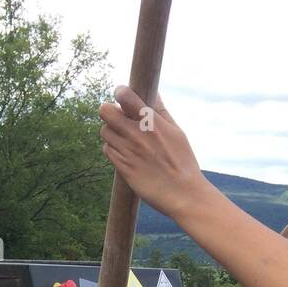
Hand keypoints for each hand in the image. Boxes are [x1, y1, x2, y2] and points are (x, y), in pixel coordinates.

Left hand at [99, 87, 207, 220]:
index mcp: (151, 121)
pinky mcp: (123, 168)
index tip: (123, 99)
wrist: (183, 194)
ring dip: (111, 132)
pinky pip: (107, 150)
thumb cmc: (183, 162)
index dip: (120, 93)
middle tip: (119, 119)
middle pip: (105, 111)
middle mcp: (136, 134)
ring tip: (124, 138)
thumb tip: (153, 91)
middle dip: (110, 112)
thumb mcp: (177, 131)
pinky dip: (113, 149)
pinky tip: (125, 153)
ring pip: (104, 131)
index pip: (123, 95)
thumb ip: (161, 111)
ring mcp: (127, 151)